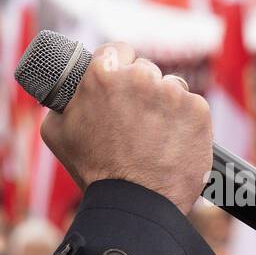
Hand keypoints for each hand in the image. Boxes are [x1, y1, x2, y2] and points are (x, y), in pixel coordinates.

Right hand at [40, 41, 212, 214]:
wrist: (135, 204)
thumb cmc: (94, 170)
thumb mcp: (57, 131)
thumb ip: (63, 101)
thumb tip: (67, 91)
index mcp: (102, 75)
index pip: (117, 50)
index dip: (119, 66)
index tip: (121, 83)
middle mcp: (138, 76)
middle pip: (144, 71)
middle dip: (141, 91)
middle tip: (134, 121)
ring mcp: (171, 92)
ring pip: (170, 88)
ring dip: (164, 105)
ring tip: (154, 137)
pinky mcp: (198, 110)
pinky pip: (192, 107)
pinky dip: (185, 122)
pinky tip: (172, 142)